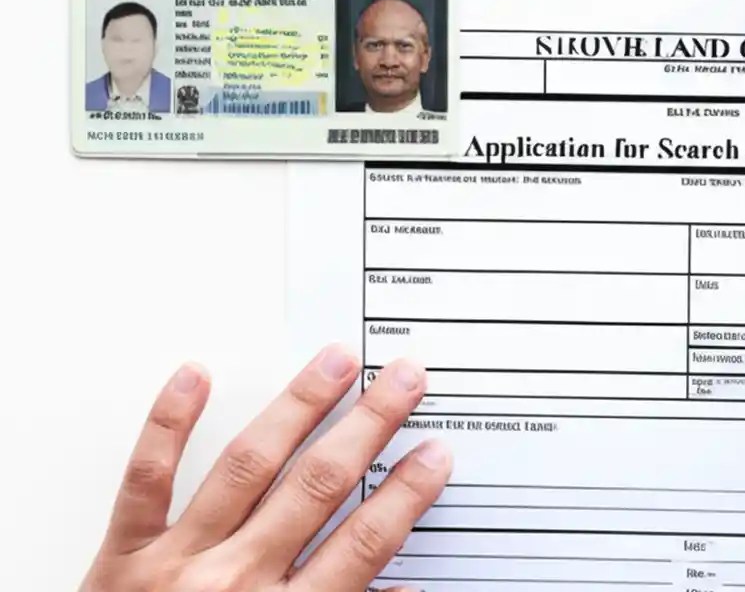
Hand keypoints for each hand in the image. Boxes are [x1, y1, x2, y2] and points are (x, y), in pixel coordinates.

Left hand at [79, 346, 449, 591]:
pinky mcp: (123, 552)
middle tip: (402, 380)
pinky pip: (146, 479)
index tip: (433, 454)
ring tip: (332, 363)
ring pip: (248, 465)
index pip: (364, 544)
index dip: (404, 494)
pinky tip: (194, 377)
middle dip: (369, 426)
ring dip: (298, 407)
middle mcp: (235, 583)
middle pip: (317, 487)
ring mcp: (177, 562)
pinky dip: (169, 424)